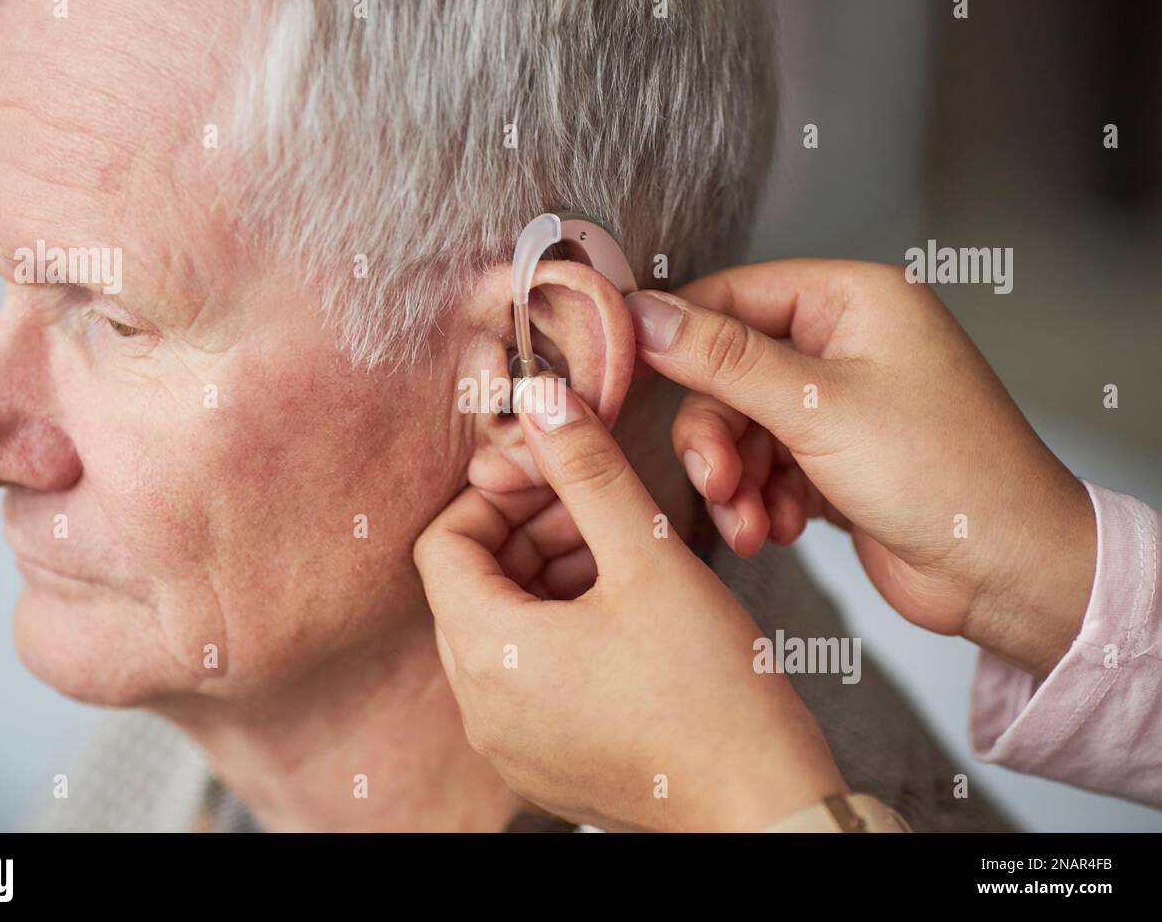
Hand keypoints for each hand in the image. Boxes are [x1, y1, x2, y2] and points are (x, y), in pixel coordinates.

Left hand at [413, 378, 846, 831]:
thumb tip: (544, 400)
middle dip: (529, 530)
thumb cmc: (714, 696)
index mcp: (488, 654)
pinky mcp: (546, 762)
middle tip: (597, 507)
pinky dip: (562, 628)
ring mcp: (510, 744)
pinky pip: (528, 675)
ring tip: (623, 554)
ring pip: (504, 627)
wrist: (766, 809)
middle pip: (472, 585)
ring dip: (550, 575)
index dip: (496, 493)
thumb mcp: (649, 557)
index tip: (554, 473)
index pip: (442, 543)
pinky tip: (627, 609)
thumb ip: (589, 469)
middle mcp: (481, 708)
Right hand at [627, 259, 1096, 677]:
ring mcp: (838, 404)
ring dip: (734, 480)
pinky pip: (763, 467)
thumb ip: (723, 359)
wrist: (1008, 574)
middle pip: (728, 372)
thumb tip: (647, 315)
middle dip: (716, 436)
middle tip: (716, 482)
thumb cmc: (949, 476)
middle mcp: (843, 344)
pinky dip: (759, 501)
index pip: (733, 294)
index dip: (677, 334)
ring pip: (740, 427)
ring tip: (751, 523)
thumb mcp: (819, 408)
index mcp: (853, 300)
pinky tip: (777, 530)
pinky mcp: (832, 459)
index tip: (626, 371)